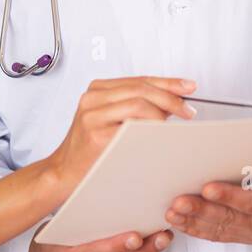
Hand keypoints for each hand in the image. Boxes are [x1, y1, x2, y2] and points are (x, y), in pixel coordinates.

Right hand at [48, 76, 196, 192]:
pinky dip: (149, 128)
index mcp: (98, 90)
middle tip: (187, 110)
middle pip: (141, 89)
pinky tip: (159, 134)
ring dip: (162, 114)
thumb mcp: (110, 118)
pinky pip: (130, 127)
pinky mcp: (95, 134)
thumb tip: (172, 101)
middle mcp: (93, 98)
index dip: (168, 82)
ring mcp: (92, 115)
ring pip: (138, 104)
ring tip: (173, 125)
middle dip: (170, 98)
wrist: (64, 171)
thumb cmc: (90, 147)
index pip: (140, 80)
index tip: (188, 87)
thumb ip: (136, 106)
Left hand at [165, 140, 251, 244]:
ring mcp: (250, 233)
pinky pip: (215, 235)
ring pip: (218, 230)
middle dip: (201, 211)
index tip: (208, 188)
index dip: (230, 197)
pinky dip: (195, 230)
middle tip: (179, 201)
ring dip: (193, 222)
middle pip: (228, 219)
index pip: (251, 203)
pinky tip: (178, 222)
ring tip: (172, 212)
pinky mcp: (240, 235)